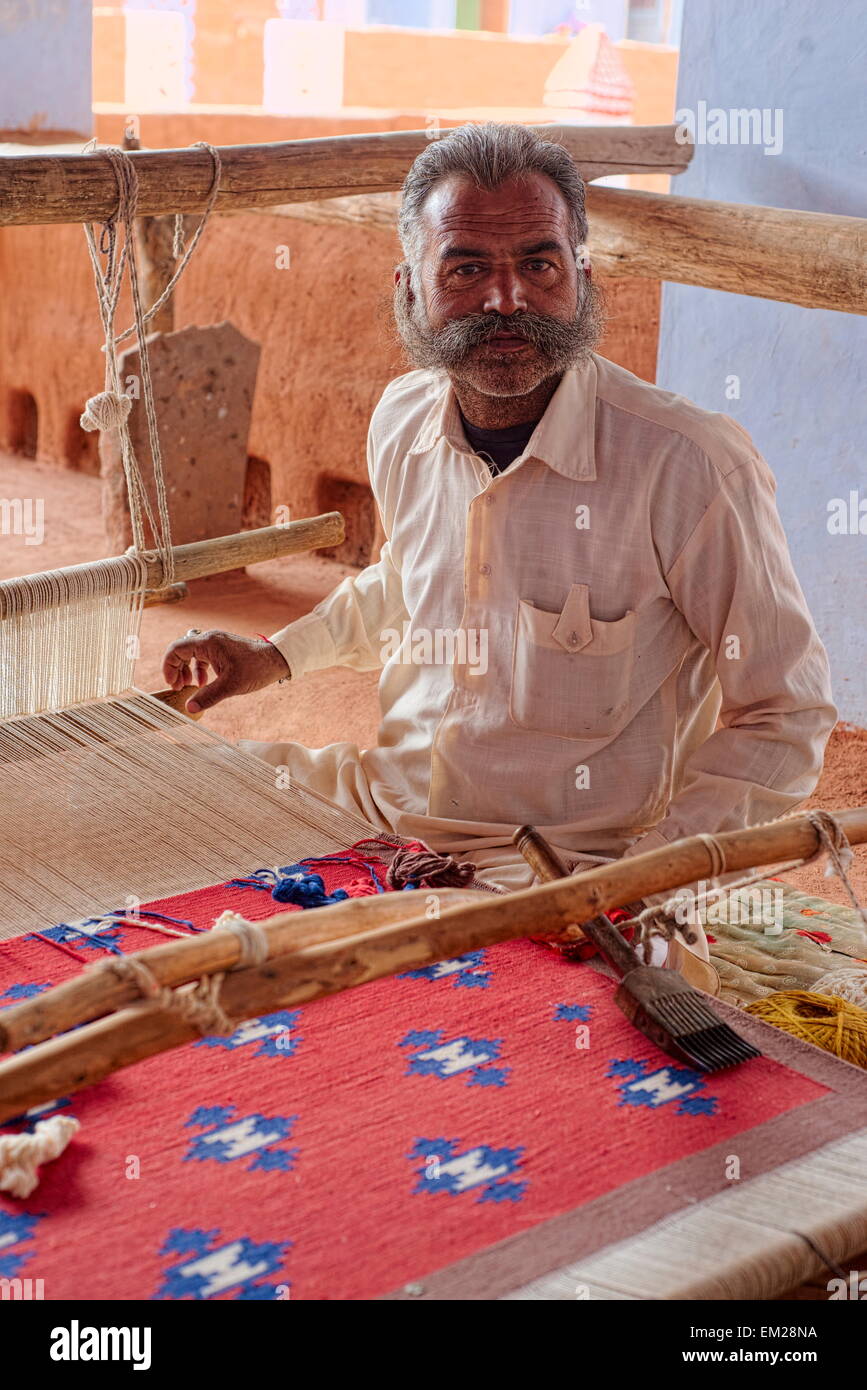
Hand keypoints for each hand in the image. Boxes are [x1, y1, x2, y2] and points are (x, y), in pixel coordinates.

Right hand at [161, 629, 289, 713]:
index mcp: (208, 643)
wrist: (277, 661)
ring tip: (189, 687)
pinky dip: (199, 670)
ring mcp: (216, 644)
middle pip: (181, 651)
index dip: (169, 666)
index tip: (172, 684)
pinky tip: (202, 684)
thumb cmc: (256, 669)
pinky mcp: (222, 650)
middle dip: (176, 669)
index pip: (176, 649)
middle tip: (178, 687)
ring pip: (191, 655)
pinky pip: (202, 657)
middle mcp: (210, 639)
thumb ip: (208, 697)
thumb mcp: (231, 686)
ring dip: (187, 670)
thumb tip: (189, 708)